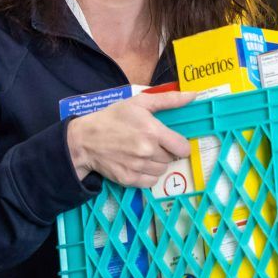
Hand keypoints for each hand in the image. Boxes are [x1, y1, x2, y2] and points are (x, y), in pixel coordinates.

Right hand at [65, 92, 204, 189]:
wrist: (84, 139)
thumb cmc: (112, 118)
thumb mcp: (138, 103)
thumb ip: (168, 100)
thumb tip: (193, 95)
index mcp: (152, 132)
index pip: (183, 148)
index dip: (179, 144)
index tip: (171, 141)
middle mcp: (147, 151)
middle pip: (172, 159)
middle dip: (165, 151)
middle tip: (150, 144)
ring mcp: (138, 167)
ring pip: (162, 170)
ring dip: (157, 163)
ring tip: (142, 153)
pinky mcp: (129, 179)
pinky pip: (151, 181)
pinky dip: (147, 175)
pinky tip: (137, 164)